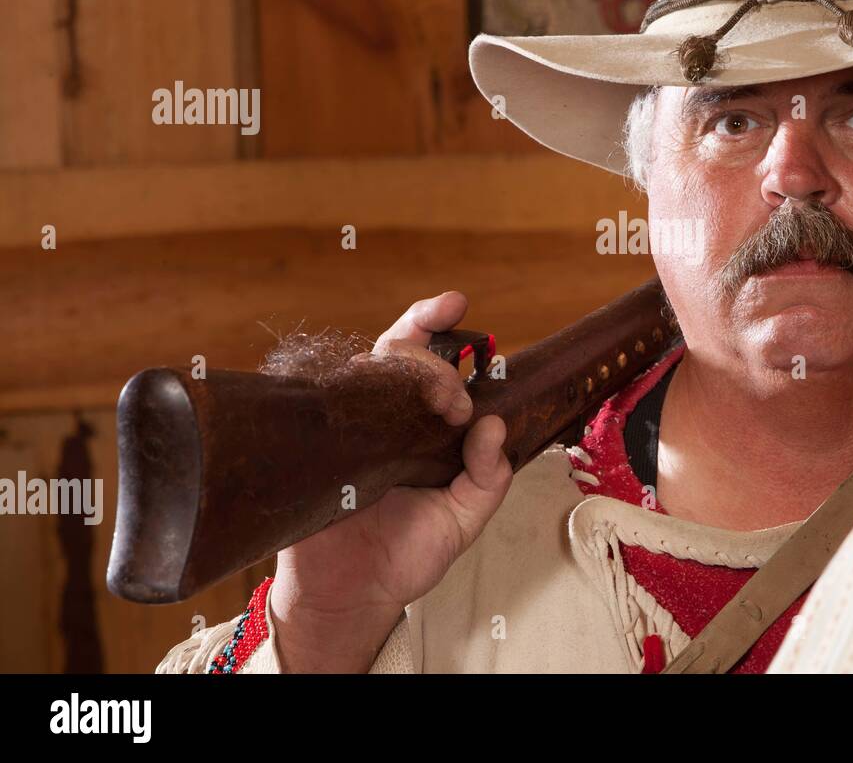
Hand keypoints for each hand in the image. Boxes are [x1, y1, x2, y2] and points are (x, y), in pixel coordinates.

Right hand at [269, 291, 511, 671]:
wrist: (350, 598)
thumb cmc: (406, 555)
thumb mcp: (464, 518)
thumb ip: (488, 477)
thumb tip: (494, 426)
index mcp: (419, 422)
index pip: (426, 356)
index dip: (435, 321)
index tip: (457, 303)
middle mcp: (381, 415)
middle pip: (393, 351)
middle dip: (429, 358)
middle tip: (454, 395)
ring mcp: (343, 428)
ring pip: (357, 369)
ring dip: (398, 372)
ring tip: (437, 402)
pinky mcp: (309, 449)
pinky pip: (316, 405)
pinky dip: (338, 393)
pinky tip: (363, 402)